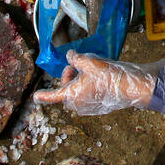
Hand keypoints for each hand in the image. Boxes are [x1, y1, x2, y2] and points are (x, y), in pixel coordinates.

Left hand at [33, 51, 158, 115]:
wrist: (128, 87)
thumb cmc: (107, 75)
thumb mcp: (89, 62)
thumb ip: (75, 59)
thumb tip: (70, 56)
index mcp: (71, 95)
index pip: (52, 96)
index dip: (43, 95)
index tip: (36, 96)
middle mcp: (77, 104)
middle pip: (66, 92)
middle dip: (69, 79)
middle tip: (76, 67)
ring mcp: (87, 108)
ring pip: (77, 95)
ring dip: (79, 84)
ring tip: (90, 72)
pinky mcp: (97, 108)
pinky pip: (87, 98)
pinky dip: (88, 89)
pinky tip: (99, 79)